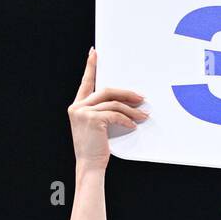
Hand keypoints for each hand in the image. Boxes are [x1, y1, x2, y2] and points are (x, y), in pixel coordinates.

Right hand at [68, 48, 148, 170]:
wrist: (89, 166)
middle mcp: (77, 107)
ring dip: (131, 109)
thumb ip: (101, 112)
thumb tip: (123, 102)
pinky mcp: (92, 119)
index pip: (85, 82)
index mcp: (77, 106)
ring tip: (143, 115)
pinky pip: (115, 114)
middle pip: (106, 90)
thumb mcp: (96, 127)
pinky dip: (127, 120)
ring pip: (113, 102)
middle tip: (140, 97)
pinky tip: (133, 126)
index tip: (94, 53)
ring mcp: (83, 112)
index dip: (90, 67)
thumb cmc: (94, 150)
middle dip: (126, 93)